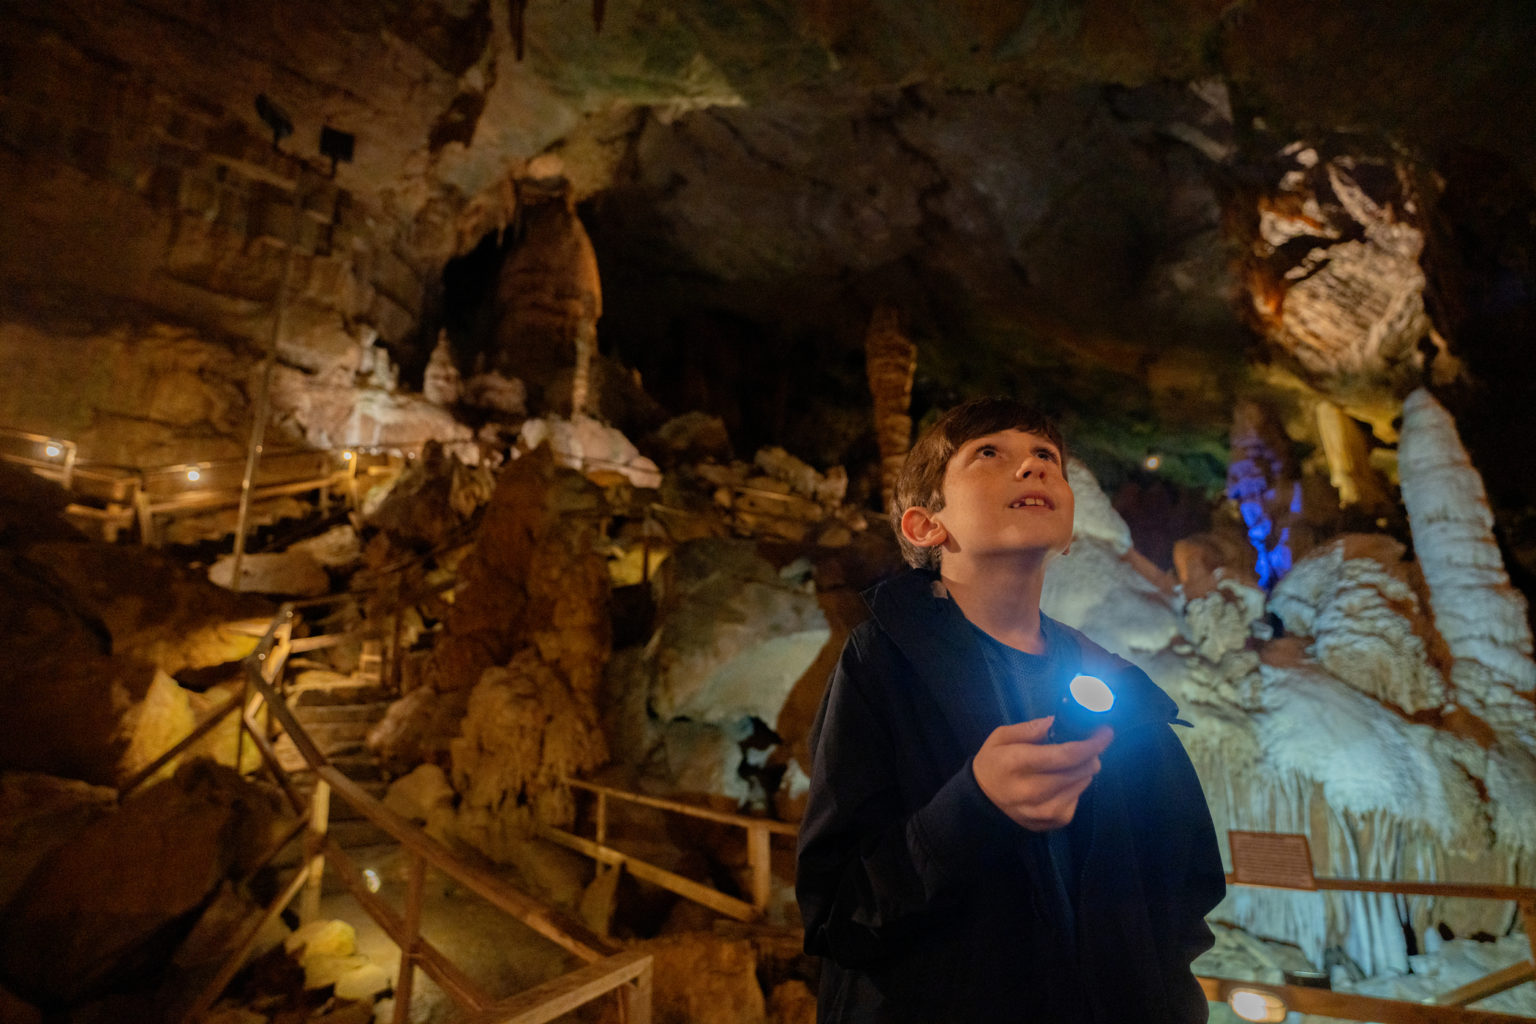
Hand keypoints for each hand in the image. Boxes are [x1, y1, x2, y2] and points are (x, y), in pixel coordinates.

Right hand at [971, 717, 1112, 831]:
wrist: (983, 802)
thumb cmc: (994, 763)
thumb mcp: (1001, 737)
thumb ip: (1028, 728)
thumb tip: (1055, 722)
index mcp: (1016, 763)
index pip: (1065, 755)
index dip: (1091, 743)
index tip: (1105, 732)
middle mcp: (1032, 790)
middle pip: (1080, 769)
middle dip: (1092, 753)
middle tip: (1090, 743)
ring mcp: (1045, 810)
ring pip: (1083, 783)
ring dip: (1084, 769)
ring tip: (1071, 761)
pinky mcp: (1053, 821)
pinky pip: (1078, 798)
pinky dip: (1076, 785)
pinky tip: (1063, 780)